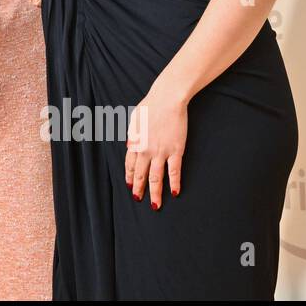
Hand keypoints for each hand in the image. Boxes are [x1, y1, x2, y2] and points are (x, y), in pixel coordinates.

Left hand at [125, 84, 187, 209]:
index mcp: (134, 142)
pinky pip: (175, 171)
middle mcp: (145, 150)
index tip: (130, 186)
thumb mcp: (134, 120)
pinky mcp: (176, 150)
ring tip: (155, 206)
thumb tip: (130, 147)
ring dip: (155, 193)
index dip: (130, 177)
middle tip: (138, 199)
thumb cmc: (150, 106)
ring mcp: (161, 152)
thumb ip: (132, 136)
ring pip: (156, 177)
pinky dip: (175, 183)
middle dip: (139, 189)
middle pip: (141, 174)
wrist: (167, 99)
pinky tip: (175, 193)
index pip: (130, 165)